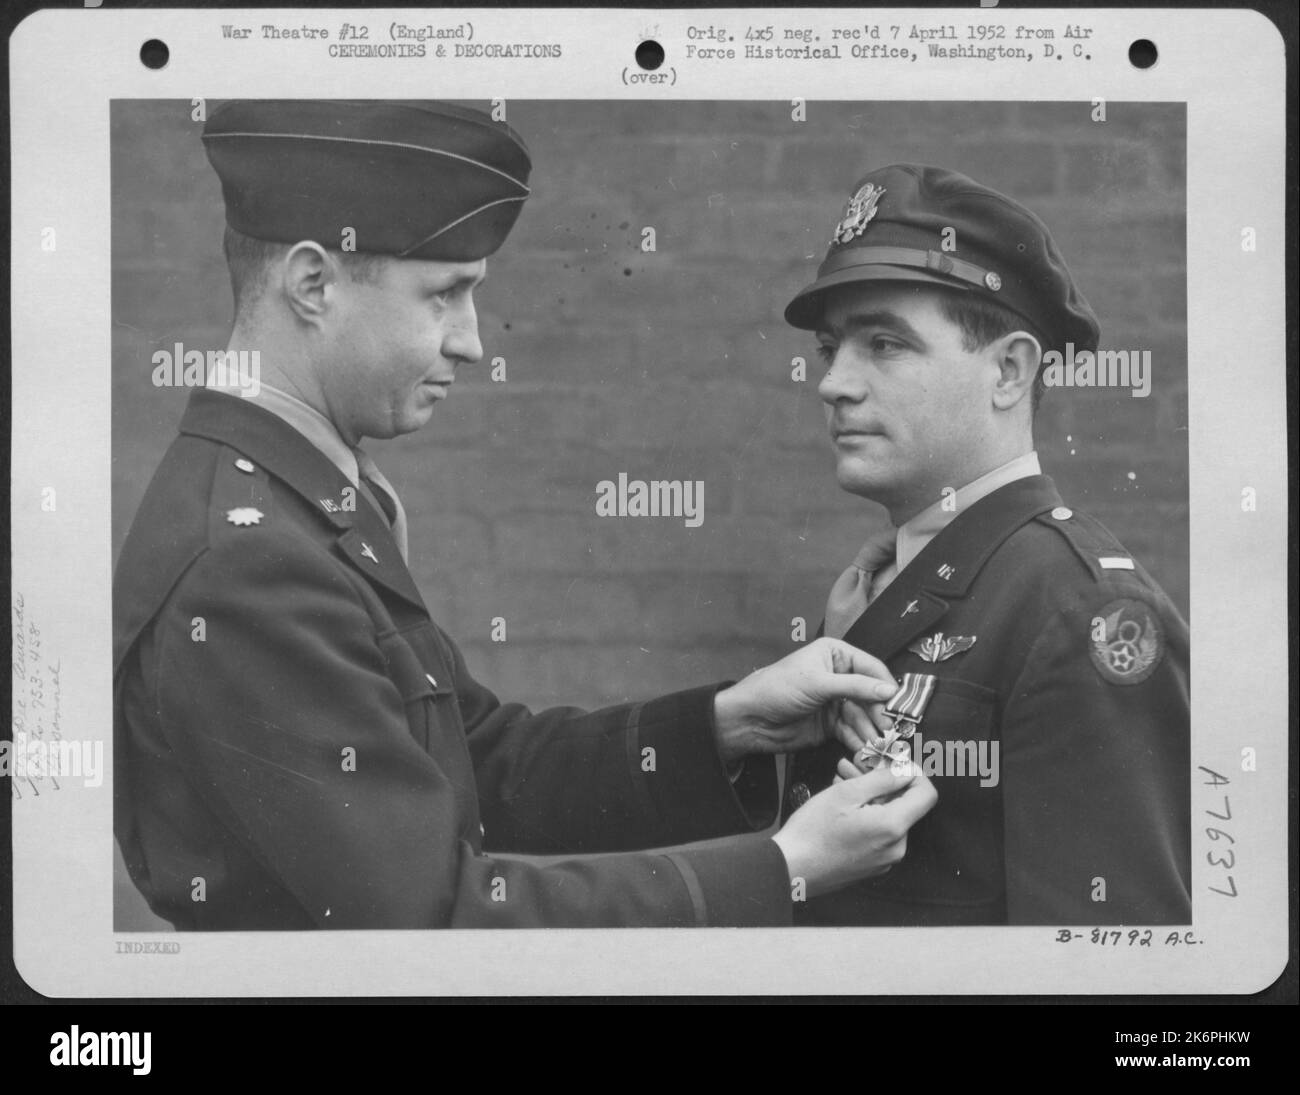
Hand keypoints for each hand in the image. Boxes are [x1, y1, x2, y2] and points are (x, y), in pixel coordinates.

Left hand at [712, 638, 898, 765]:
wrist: (750, 720)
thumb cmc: (777, 689)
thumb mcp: (818, 683)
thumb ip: (855, 687)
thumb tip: (889, 690)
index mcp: (836, 655)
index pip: (871, 667)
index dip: (885, 686)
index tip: (897, 705)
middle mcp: (840, 676)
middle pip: (871, 695)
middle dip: (880, 713)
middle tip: (890, 730)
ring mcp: (836, 702)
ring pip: (864, 716)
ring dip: (872, 731)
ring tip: (880, 744)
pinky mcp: (831, 725)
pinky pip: (853, 732)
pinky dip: (860, 741)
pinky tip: (866, 750)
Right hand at [772, 762, 936, 897]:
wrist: (791, 869)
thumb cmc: (813, 831)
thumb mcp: (846, 793)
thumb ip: (883, 779)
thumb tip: (907, 769)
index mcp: (893, 827)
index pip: (927, 795)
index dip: (914, 774)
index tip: (893, 764)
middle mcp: (896, 847)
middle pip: (905, 806)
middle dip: (884, 784)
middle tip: (853, 769)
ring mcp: (885, 860)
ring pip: (889, 818)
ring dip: (871, 798)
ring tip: (839, 785)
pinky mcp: (873, 866)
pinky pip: (879, 835)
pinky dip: (866, 817)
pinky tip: (840, 810)